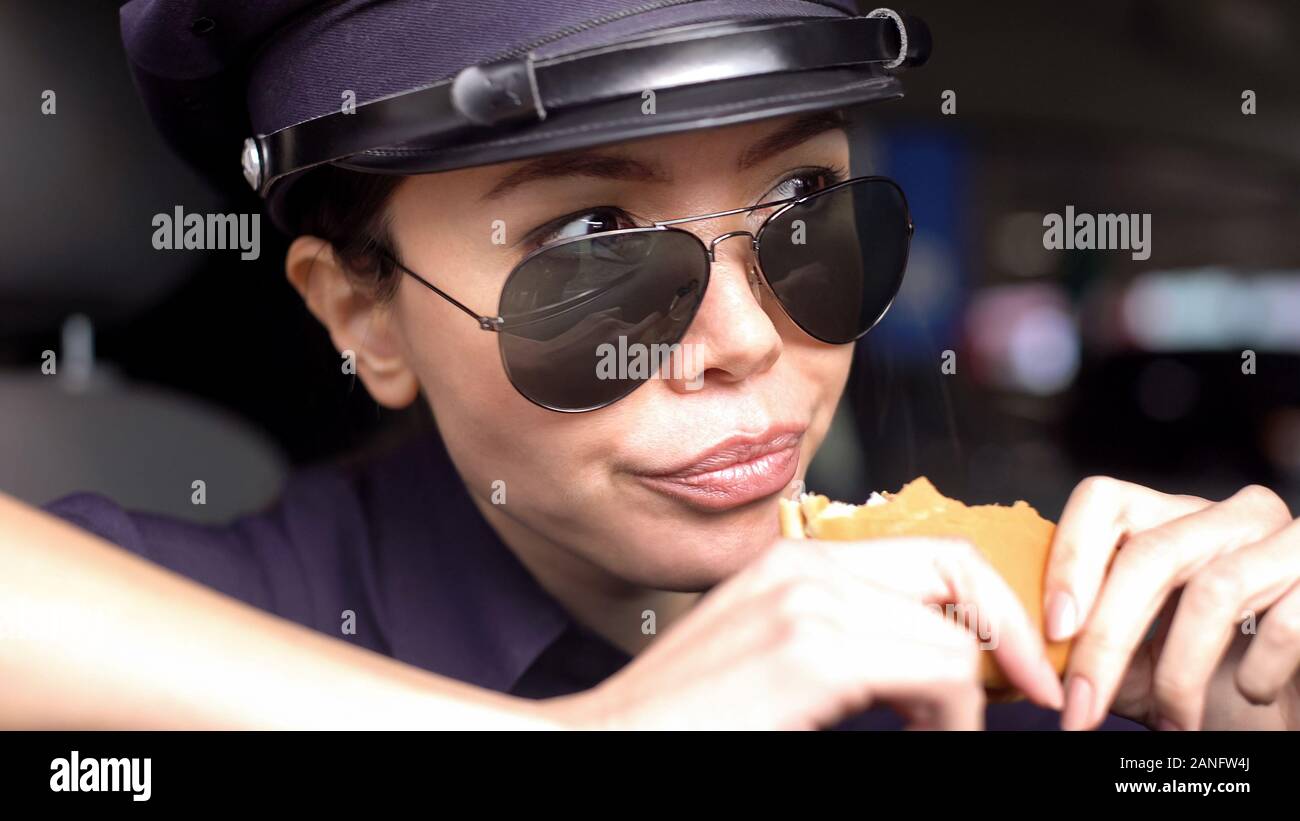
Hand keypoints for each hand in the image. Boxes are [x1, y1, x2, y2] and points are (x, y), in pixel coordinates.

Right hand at [546, 536, 1064, 729]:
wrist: (602, 746)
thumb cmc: (686, 719)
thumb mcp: (771, 658)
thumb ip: (842, 639)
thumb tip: (931, 662)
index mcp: (792, 560)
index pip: (928, 555)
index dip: (989, 606)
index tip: (1016, 665)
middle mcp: (804, 564)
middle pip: (957, 567)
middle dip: (1013, 631)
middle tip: (1034, 690)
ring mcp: (807, 600)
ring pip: (955, 635)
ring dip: (971, 700)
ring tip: (943, 738)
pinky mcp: (812, 650)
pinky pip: (939, 672)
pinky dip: (953, 719)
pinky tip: (922, 741)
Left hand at [1044, 476, 1299, 729]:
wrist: (1293, 713)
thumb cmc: (1217, 685)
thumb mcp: (1139, 666)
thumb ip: (1087, 647)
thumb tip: (1023, 653)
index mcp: (1171, 520)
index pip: (1102, 500)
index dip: (1070, 560)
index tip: (1052, 632)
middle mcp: (1228, 515)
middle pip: (1148, 555)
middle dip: (1107, 640)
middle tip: (1081, 706)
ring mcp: (1286, 541)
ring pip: (1214, 591)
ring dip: (1181, 673)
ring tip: (1175, 724)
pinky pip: (1284, 623)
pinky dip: (1254, 674)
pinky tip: (1250, 695)